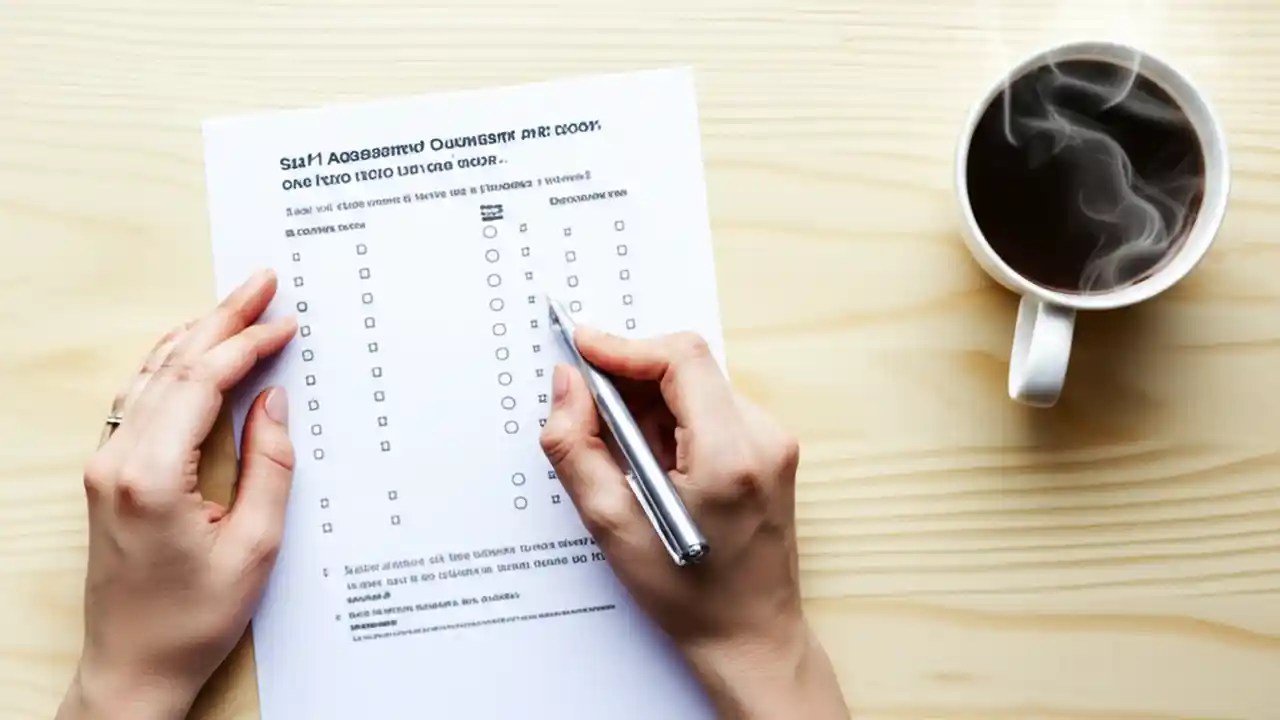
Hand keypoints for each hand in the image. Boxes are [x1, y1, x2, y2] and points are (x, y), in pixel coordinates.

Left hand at [57, 270, 296, 719]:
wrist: (132, 667)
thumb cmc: (193, 618)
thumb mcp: (254, 546)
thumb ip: (268, 464)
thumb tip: (272, 401)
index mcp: (151, 476)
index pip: (202, 383)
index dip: (247, 344)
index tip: (285, 321)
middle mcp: (117, 461)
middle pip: (171, 365)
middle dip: (221, 318)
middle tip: (261, 279)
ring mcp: (105, 465)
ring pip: (149, 376)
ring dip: (194, 335)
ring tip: (235, 303)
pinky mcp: (108, 476)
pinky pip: (139, 399)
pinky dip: (172, 365)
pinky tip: (194, 351)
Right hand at [539, 328, 846, 719]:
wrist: (751, 638)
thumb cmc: (688, 596)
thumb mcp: (612, 526)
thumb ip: (578, 448)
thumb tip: (566, 384)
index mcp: (729, 456)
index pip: (680, 359)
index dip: (624, 346)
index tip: (581, 347)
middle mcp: (763, 439)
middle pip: (689, 367)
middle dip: (631, 378)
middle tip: (589, 411)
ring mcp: (774, 443)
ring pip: (698, 386)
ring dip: (652, 403)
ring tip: (626, 458)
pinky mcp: (772, 451)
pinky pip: (714, 409)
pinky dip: (675, 420)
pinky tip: (656, 466)